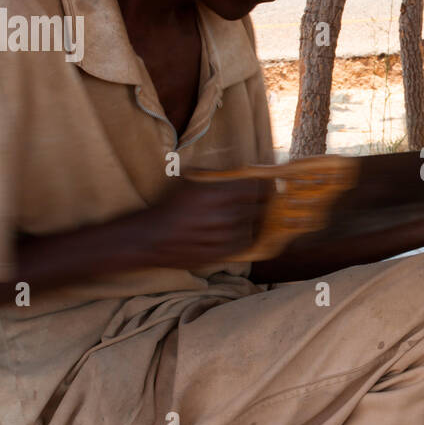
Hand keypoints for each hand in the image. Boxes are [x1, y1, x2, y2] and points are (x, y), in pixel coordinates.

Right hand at [126, 176, 271, 268]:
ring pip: (253, 228)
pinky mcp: (219, 254)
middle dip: (265, 204)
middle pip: (258, 208)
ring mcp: (221, 237)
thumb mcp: (189, 182)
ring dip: (256, 222)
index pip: (255, 188)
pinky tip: (241, 232)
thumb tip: (240, 170)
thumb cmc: (169, 206)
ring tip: (254, 217)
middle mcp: (221, 216)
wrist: (152, 238)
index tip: (271, 185)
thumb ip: (215, 176)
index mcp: (214, 194)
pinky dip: (246, 238)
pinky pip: (244, 245)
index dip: (266, 186)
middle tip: (268, 201)